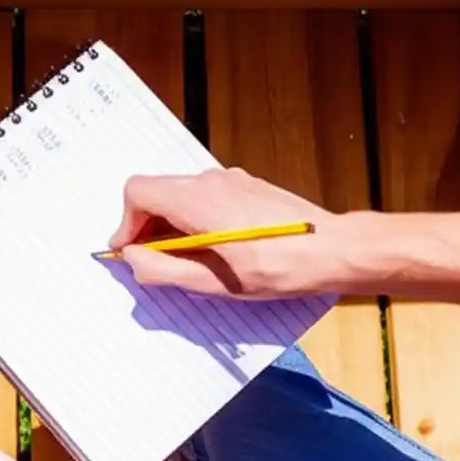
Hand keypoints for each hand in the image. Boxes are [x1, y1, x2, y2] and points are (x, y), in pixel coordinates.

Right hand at [108, 168, 362, 297]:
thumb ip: (163, 269)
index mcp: (197, 201)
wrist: (333, 249)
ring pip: (179, 191)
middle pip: (155, 190)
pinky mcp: (246, 184)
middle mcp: (210, 180)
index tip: (130, 252)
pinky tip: (213, 244)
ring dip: (170, 220)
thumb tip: (132, 258)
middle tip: (154, 258)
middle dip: (145, 224)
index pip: (137, 193)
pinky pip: (203, 193)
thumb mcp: (214, 282)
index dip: (126, 224)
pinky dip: (193, 215)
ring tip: (187, 256)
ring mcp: (230, 178)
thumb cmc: (278, 269)